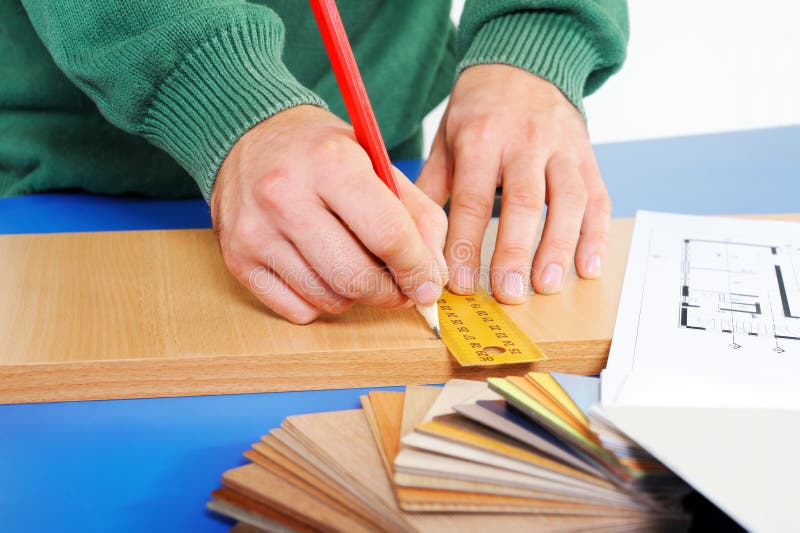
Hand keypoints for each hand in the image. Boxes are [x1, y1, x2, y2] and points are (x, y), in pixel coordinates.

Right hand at [212, 105, 447, 323]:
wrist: (247, 138)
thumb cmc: (321, 153)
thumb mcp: (376, 163)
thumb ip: (417, 215)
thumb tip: (434, 275)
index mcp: (330, 162)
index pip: (388, 235)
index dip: (418, 269)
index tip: (430, 284)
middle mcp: (285, 196)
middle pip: (357, 277)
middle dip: (392, 293)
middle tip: (402, 287)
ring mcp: (255, 231)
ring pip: (329, 299)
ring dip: (357, 296)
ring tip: (358, 268)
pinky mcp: (237, 259)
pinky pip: (298, 310)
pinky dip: (321, 301)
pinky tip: (323, 272)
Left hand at [416, 64, 609, 303]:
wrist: (523, 65)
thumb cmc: (480, 110)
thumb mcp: (447, 139)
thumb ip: (432, 187)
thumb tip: (413, 237)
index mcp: (482, 138)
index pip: (473, 198)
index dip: (467, 244)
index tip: (461, 283)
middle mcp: (525, 142)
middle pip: (524, 202)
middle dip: (515, 252)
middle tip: (508, 293)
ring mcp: (562, 148)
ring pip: (568, 201)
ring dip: (559, 248)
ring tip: (546, 286)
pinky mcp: (587, 156)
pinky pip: (597, 196)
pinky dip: (596, 234)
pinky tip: (588, 266)